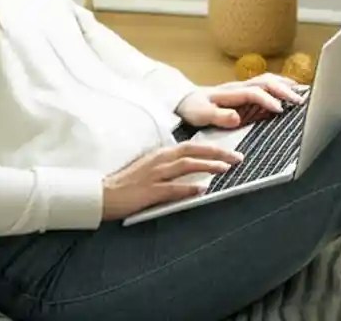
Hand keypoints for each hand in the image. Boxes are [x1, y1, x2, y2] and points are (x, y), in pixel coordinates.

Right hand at [101, 141, 243, 220]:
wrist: (103, 194)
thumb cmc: (126, 183)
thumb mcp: (149, 169)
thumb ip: (169, 167)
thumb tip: (191, 169)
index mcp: (160, 154)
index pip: (191, 146)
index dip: (212, 147)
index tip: (229, 151)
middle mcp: (159, 160)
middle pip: (193, 150)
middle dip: (217, 153)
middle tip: (237, 157)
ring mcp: (154, 174)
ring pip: (186, 165)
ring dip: (208, 166)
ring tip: (225, 169)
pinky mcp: (149, 191)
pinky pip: (173, 188)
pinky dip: (189, 187)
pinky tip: (202, 189)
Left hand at [174, 73, 306, 128]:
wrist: (183, 100)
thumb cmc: (192, 108)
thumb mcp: (201, 115)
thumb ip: (218, 116)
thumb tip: (236, 117)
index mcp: (230, 93)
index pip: (254, 92)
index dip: (267, 99)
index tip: (280, 110)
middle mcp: (238, 87)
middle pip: (265, 82)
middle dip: (283, 90)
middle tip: (300, 102)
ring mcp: (242, 87)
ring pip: (267, 80)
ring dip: (284, 84)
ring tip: (302, 92)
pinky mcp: (244, 91)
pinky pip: (265, 84)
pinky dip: (280, 85)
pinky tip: (290, 90)